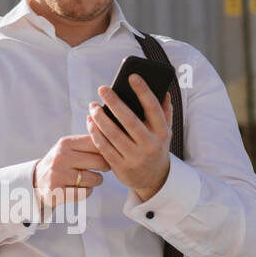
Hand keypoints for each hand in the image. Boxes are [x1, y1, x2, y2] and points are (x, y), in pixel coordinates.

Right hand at [32, 134, 110, 212]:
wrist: (36, 182)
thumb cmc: (60, 163)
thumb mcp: (68, 148)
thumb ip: (88, 143)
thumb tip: (111, 137)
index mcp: (65, 143)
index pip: (97, 143)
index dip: (106, 151)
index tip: (105, 155)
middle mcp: (60, 157)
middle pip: (99, 161)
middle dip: (104, 167)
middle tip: (98, 169)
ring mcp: (58, 175)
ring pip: (95, 179)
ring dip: (94, 181)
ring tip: (85, 179)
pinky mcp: (57, 192)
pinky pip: (86, 193)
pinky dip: (86, 192)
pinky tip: (78, 188)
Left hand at [87, 74, 173, 200]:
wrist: (154, 179)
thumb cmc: (156, 147)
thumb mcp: (165, 132)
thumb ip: (165, 112)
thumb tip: (165, 90)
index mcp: (162, 132)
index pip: (153, 108)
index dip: (143, 91)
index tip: (132, 76)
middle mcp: (150, 145)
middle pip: (129, 120)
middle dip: (114, 102)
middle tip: (102, 88)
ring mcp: (135, 157)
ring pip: (113, 134)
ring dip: (100, 117)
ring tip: (93, 105)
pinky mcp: (121, 167)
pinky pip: (104, 147)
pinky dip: (95, 132)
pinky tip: (90, 121)